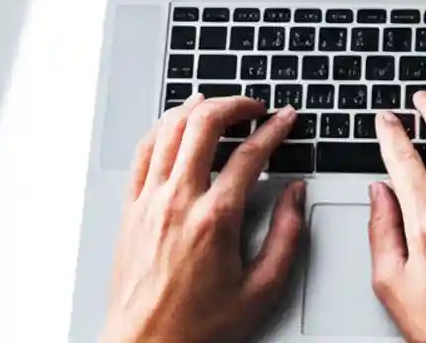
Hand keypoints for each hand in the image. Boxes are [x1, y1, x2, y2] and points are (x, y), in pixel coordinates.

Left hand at [101, 95, 306, 342]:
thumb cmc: (198, 326)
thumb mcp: (262, 288)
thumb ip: (287, 236)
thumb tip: (295, 195)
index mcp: (215, 219)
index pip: (250, 154)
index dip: (275, 128)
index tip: (286, 119)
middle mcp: (178, 202)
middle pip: (204, 124)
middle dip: (234, 104)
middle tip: (254, 106)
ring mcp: (149, 202)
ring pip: (168, 130)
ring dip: (196, 108)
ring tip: (217, 104)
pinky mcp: (130, 209)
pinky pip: (142, 152)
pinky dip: (162, 129)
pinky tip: (176, 125)